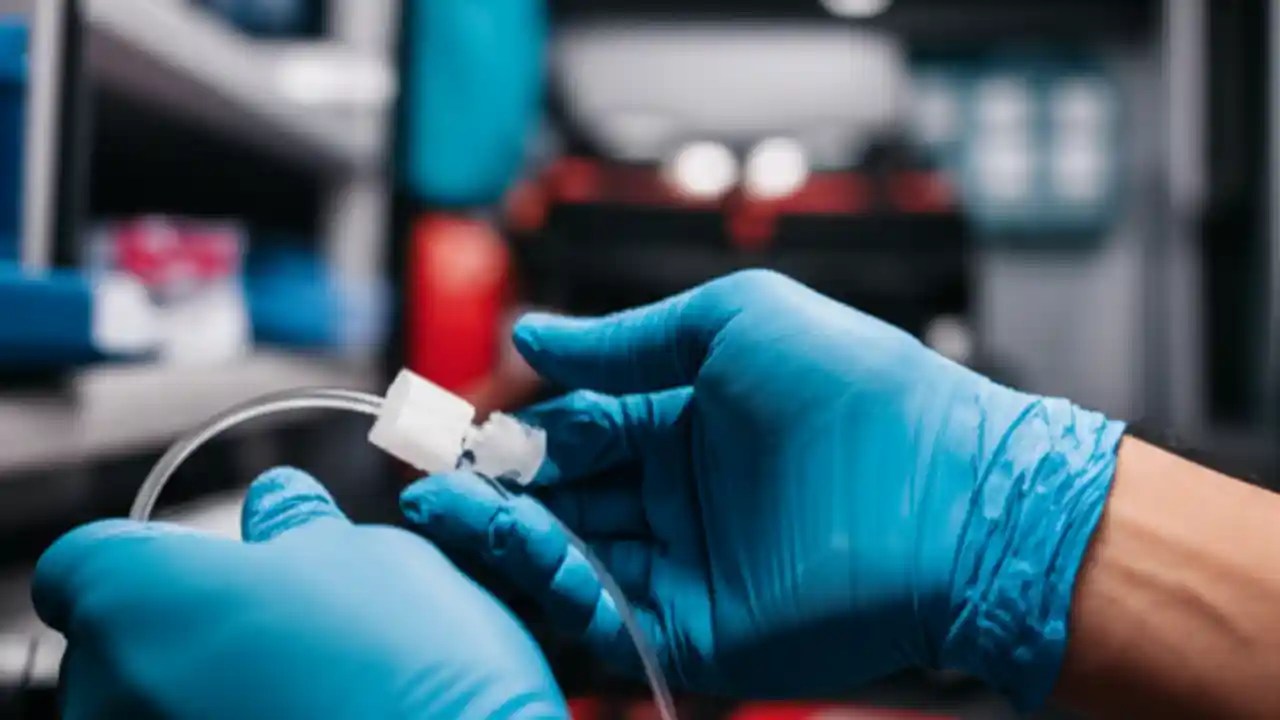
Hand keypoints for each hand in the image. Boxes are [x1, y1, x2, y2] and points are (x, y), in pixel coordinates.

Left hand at [34, 468, 566, 719]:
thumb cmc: (416, 681)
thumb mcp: (377, 564)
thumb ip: (303, 529)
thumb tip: (281, 506)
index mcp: (139, 603)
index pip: (87, 562)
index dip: (154, 557)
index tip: (214, 569)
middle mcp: (108, 694)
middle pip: (122, 645)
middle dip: (194, 630)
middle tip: (290, 634)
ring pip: (156, 710)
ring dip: (214, 695)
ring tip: (315, 700)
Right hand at [401, 270, 1124, 710]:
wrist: (954, 496)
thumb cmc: (862, 392)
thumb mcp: (735, 321)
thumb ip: (625, 339)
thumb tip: (530, 333)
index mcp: (685, 419)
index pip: (577, 426)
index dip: (518, 427)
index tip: (460, 424)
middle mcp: (679, 494)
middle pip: (561, 498)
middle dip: (496, 489)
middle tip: (436, 480)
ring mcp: (687, 564)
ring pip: (571, 558)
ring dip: (508, 538)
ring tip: (455, 512)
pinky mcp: (698, 631)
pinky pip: (607, 619)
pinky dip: (556, 593)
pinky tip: (516, 555)